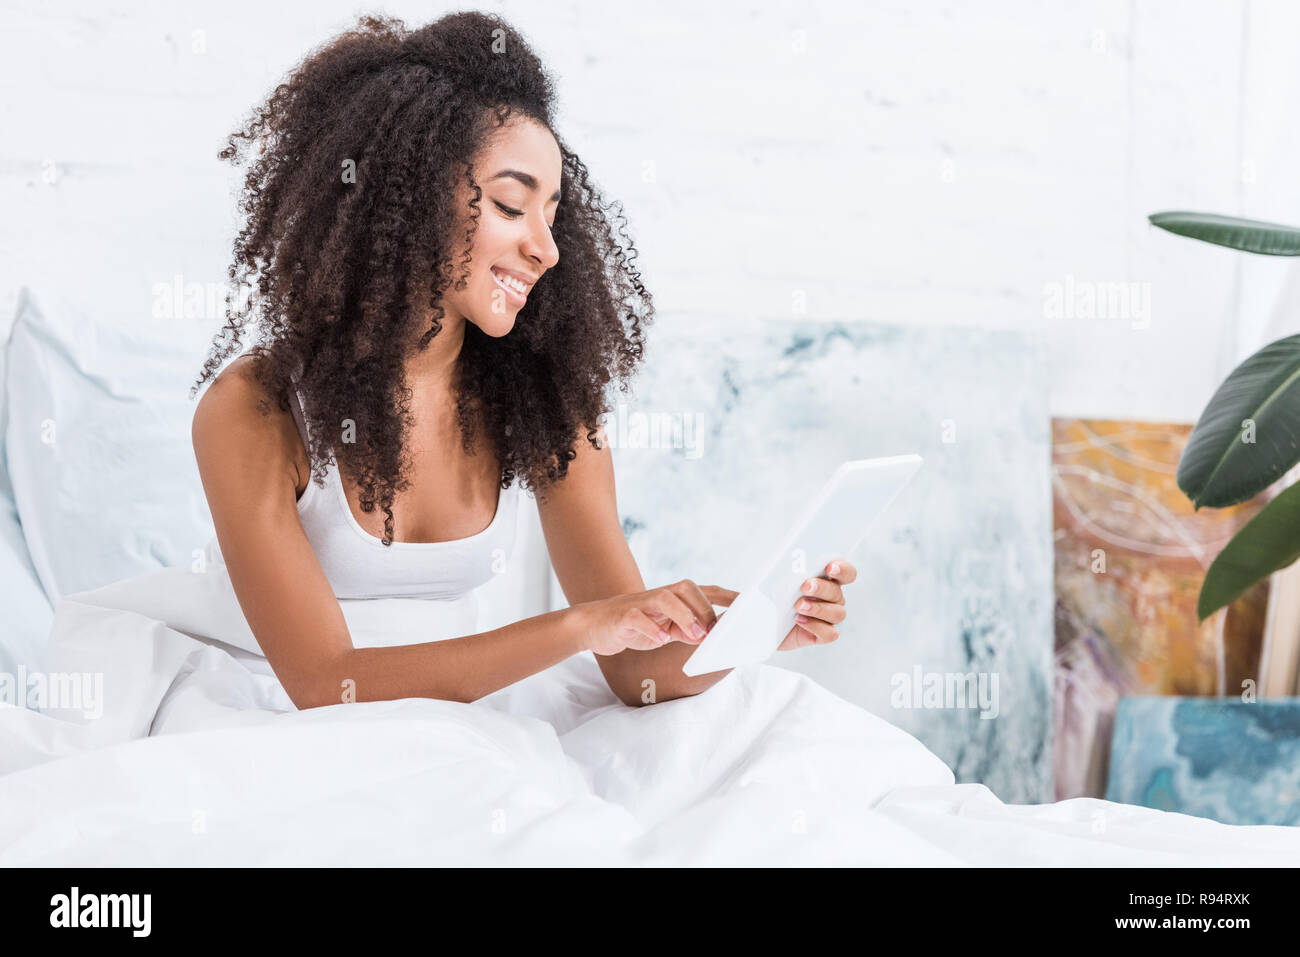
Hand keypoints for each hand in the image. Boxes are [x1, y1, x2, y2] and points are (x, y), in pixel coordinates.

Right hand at [578, 579, 738, 655]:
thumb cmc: (634, 627)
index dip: (727, 595)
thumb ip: (687, 631)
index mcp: (672, 599)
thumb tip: (712, 636)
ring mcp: (639, 603)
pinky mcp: (622, 616)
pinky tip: (661, 639)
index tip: (749, 604)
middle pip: (686, 587)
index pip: (704, 590)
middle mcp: (658, 596)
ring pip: (665, 597)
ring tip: (694, 635)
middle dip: (704, 607)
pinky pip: (638, 617)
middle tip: (713, 631)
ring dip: (683, 615)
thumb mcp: (665, 630)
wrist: (592, 625)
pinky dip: (651, 627)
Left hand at [777, 559, 855, 650]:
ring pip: (838, 613)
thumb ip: (788, 570)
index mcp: (826, 580)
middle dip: (822, 588)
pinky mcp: (822, 635)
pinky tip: (799, 620)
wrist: (760, 621)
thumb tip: (791, 561)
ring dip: (818, 608)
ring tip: (798, 606)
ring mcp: (828, 618)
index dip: (842, 569)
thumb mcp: (776, 579)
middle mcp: (832, 599)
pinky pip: (830, 633)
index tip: (829, 567)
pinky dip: (816, 627)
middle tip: (805, 586)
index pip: (846, 573)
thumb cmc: (770, 596)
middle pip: (837, 592)